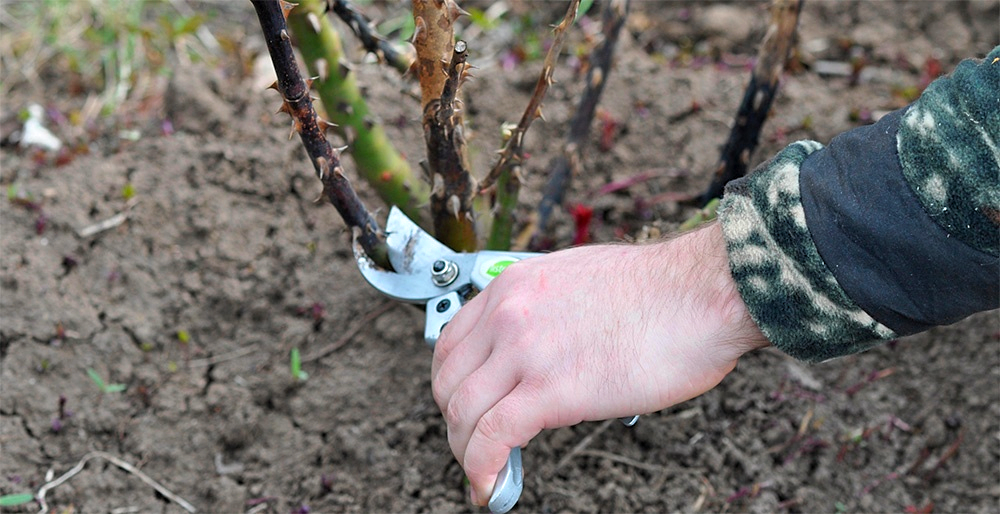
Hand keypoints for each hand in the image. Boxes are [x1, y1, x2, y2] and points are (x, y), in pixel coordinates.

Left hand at [431, 222, 768, 504]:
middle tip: (474, 443)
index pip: (453, 342)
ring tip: (482, 473)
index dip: (452, 383)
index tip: (466, 407)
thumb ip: (547, 310)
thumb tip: (543, 346)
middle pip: (448, 380)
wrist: (703, 292)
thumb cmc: (663, 289)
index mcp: (516, 285)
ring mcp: (526, 350)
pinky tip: (489, 487)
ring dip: (465, 452)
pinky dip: (481, 468)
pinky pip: (493, 436)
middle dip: (454, 420)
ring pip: (463, 412)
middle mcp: (509, 314)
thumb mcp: (580, 280)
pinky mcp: (552, 388)